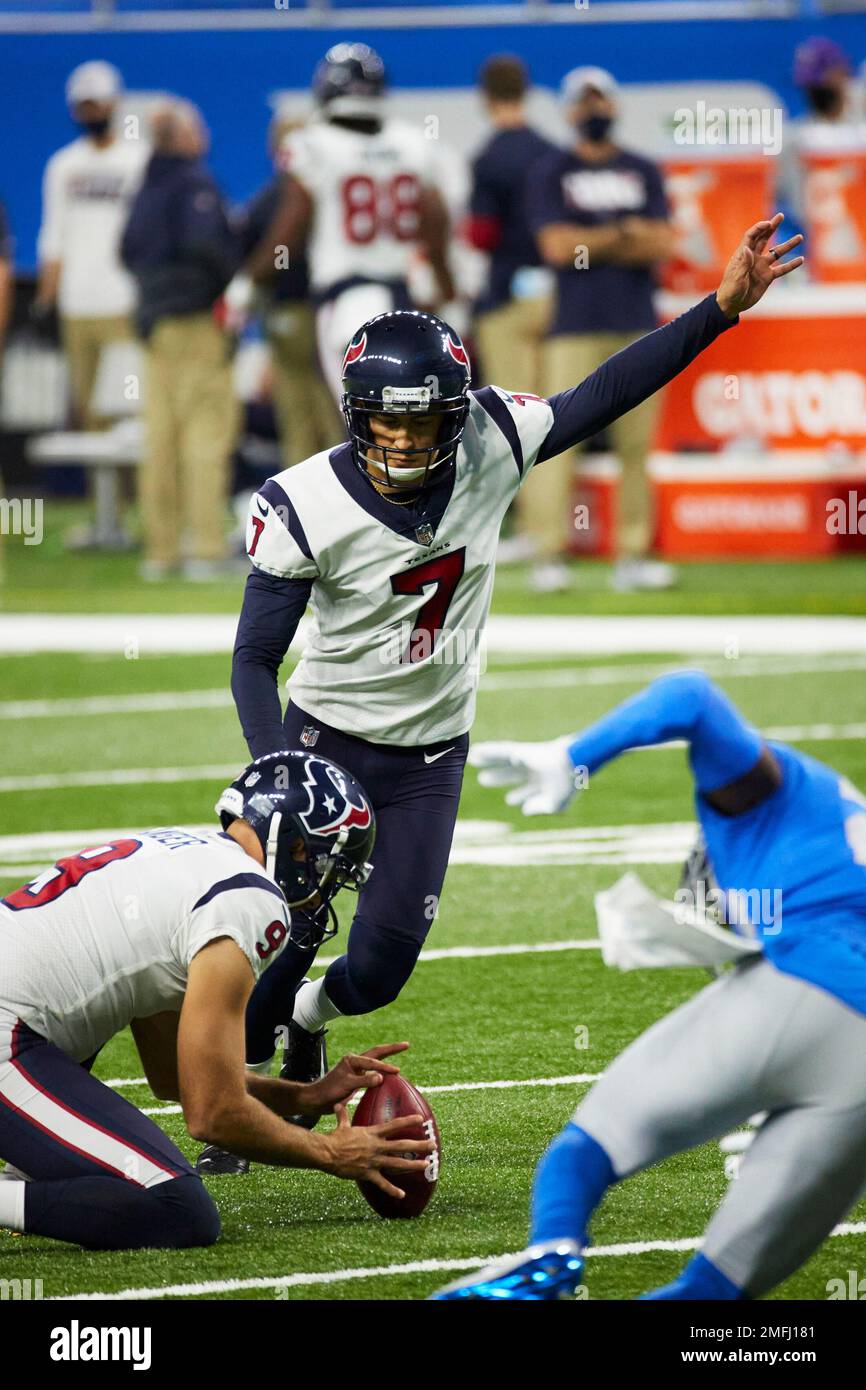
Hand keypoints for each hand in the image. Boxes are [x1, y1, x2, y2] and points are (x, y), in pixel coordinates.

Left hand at [296, 1042, 408, 1118]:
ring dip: (388, 1057)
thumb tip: (381, 1077)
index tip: (397, 1071)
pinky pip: (373, 1072)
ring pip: (375, 1060)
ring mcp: (356, 1069)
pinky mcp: (357, 1078)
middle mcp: (355, 1062)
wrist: (317, 1100)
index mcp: (352, 1060)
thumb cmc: (329, 1092)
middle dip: (392, 1049)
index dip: (385, 1067)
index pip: (373, 1062)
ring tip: (401, 1051)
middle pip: (377, 1053)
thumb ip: (364, 1081)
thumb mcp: (347, 1086)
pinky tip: (389, 1075)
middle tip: (406, 1045)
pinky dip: (382, 1071)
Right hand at [319, 1103, 433, 1201]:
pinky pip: (382, 1183)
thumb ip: (343, 1115)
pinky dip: (392, 1190)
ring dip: (413, 1164)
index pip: (394, 1125)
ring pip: (397, 1163)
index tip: (421, 1119)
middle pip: (402, 1145)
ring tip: (426, 1165)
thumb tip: (337, 1104)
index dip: (408, 1122)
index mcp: (372, 1133)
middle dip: (419, 1145)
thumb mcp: (341, 1125)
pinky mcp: (367, 1173)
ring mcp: (373, 1161)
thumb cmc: (334, 1138)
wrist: (326, 1153)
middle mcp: (376, 1146)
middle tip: (433, 1145)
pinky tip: (402, 1195)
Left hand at [469, 737, 579, 815]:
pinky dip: (488, 751)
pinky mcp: (523, 751)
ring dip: (489, 761)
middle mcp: (536, 771)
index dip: (521, 796)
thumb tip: (525, 810)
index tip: (510, 799)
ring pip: (504, 761)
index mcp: (547, 784)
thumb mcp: (555, 805)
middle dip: (499, 778)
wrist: (572, 765)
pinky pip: (502, 749)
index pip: (530, 791)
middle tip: (484, 779)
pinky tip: (475, 751)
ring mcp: (529, 761)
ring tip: (472, 760)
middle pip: (513, 775)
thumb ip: (539, 808)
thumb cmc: (567, 786)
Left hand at [715, 212, 803, 318]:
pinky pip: (781, 270)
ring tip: (800, 237)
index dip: (759, 228)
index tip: (768, 223)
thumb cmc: (730, 290)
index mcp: (743, 255)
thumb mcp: (736, 277)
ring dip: (788, 245)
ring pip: (777, 253)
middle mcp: (754, 258)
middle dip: (772, 227)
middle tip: (781, 216)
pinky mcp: (767, 277)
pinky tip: (801, 260)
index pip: (751, 236)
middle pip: (764, 238)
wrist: (732, 304)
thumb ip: (744, 263)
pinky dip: (791, 265)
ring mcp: (761, 267)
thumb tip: (748, 248)